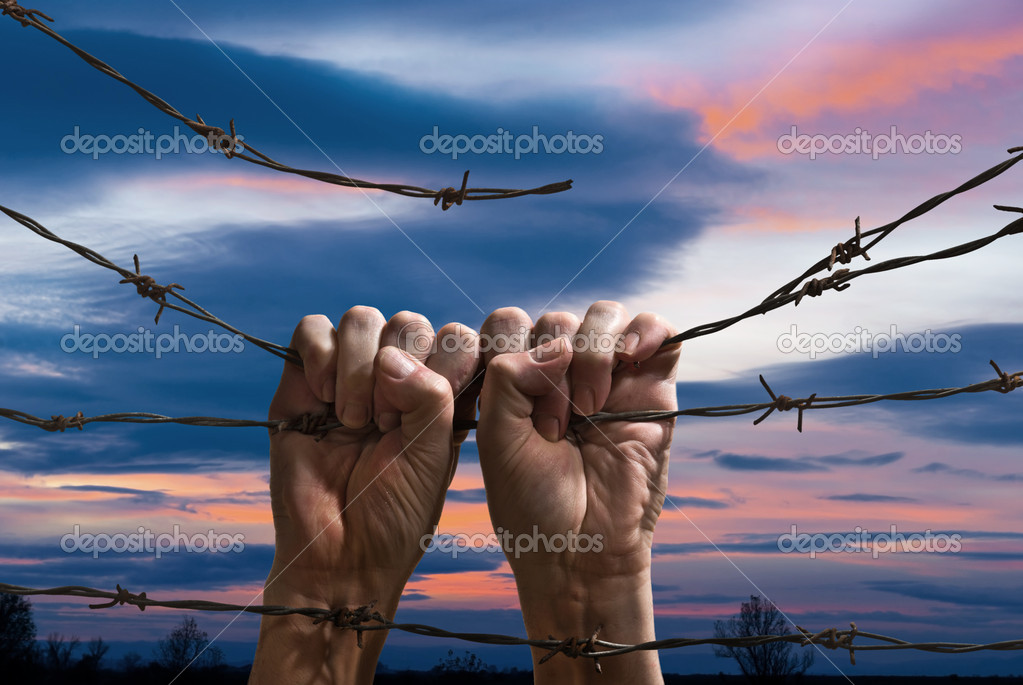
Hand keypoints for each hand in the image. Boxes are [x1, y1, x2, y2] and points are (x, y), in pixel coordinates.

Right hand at [251, 308, 479, 684]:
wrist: (339, 556)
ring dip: (358, 366)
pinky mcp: (302, 380)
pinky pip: (313, 330)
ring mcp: (349, 376)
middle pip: (407, 323)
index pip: (455, 336)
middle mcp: (397, 378)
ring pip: (361, 319)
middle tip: (384, 426)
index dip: (445, 366)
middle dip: (398, 371)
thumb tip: (389, 355)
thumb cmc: (395, 514)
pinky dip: (321, 355)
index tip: (431, 419)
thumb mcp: (434, 455)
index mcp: (440, 393)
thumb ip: (432, 396)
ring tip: (353, 419)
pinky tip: (324, 399)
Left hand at [476, 301, 679, 684]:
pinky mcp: (652, 388)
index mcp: (517, 381)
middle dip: (553, 367)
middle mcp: (562, 374)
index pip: (510, 323)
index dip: (511, 353)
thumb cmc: (532, 504)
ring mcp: (609, 378)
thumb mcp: (498, 437)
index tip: (517, 412)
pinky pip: (657, 330)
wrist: (581, 553)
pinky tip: (630, 357)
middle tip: (556, 426)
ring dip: (593, 352)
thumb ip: (507, 377)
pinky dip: (646, 330)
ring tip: (590, 407)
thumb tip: (559, 343)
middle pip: (558, 319)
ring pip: (604, 317)